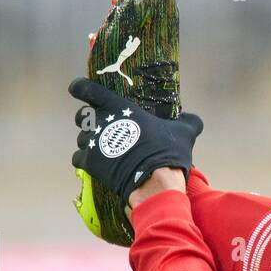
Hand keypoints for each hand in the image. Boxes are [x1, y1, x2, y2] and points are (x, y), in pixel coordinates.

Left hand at [68, 77, 202, 205]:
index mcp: (117, 106)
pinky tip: (97, 164)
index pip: (87, 89)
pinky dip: (86, 160)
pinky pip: (79, 158)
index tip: (77, 89)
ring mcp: (92, 142)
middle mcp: (99, 121)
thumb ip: (187, 121)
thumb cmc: (167, 152)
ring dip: (90, 142)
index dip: (80, 88)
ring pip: (82, 138)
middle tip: (101, 128)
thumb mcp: (183, 132)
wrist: (154, 182)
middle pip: (81, 116)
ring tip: (104, 150)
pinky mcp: (89, 163)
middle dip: (88, 120)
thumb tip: (194, 119)